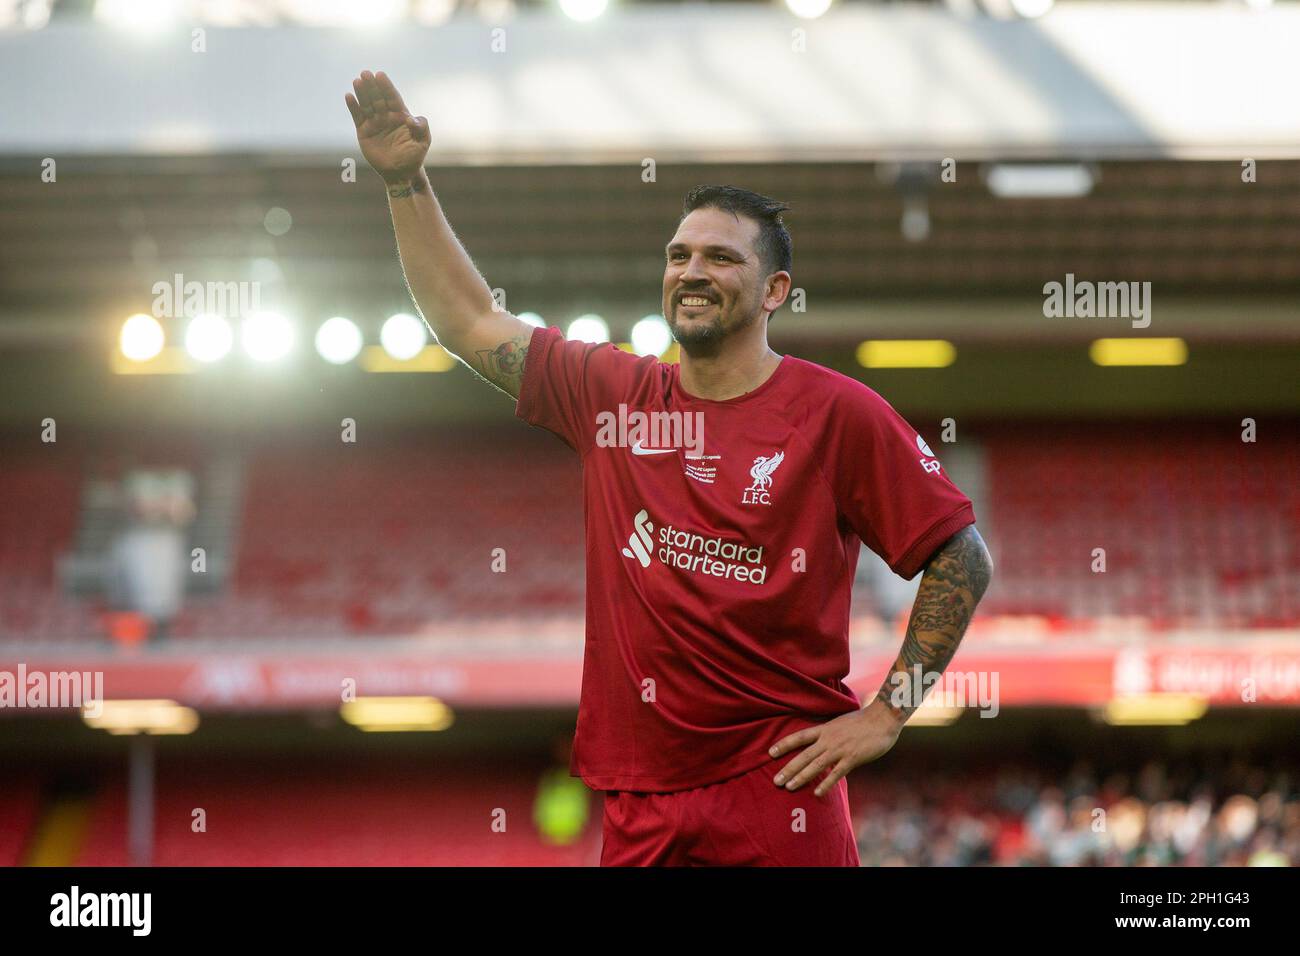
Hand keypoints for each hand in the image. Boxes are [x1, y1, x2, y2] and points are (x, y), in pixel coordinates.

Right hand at [345, 70, 430, 184]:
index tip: (380, 75)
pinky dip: (353, 107)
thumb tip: (410, 117)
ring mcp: (375, 123)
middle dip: (372, 86)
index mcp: (401, 115)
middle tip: (365, 73)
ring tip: (357, 81)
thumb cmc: (414, 156)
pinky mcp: (364, 131)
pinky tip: (349, 96)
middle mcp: (386, 116)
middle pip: (378, 98)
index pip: (392, 97)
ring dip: (362, 93)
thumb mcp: (423, 142)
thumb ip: (421, 127)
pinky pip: (357, 116)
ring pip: (367, 105)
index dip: (386, 86)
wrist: (400, 173)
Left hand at [768, 702, 905, 797]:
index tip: (770, 752)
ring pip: (816, 765)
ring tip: (789, 787)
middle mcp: (829, 739)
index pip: (800, 736)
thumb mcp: (840, 723)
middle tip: (775, 781)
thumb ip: (829, 733)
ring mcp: (840, 749)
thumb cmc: (863, 721)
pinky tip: (817, 793)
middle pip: (804, 755)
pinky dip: (826, 784)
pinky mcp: (852, 758)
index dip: (784, 744)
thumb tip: (820, 742)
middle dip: (788, 768)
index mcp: (825, 729)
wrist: (882, 718)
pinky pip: (837, 773)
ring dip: (801, 777)